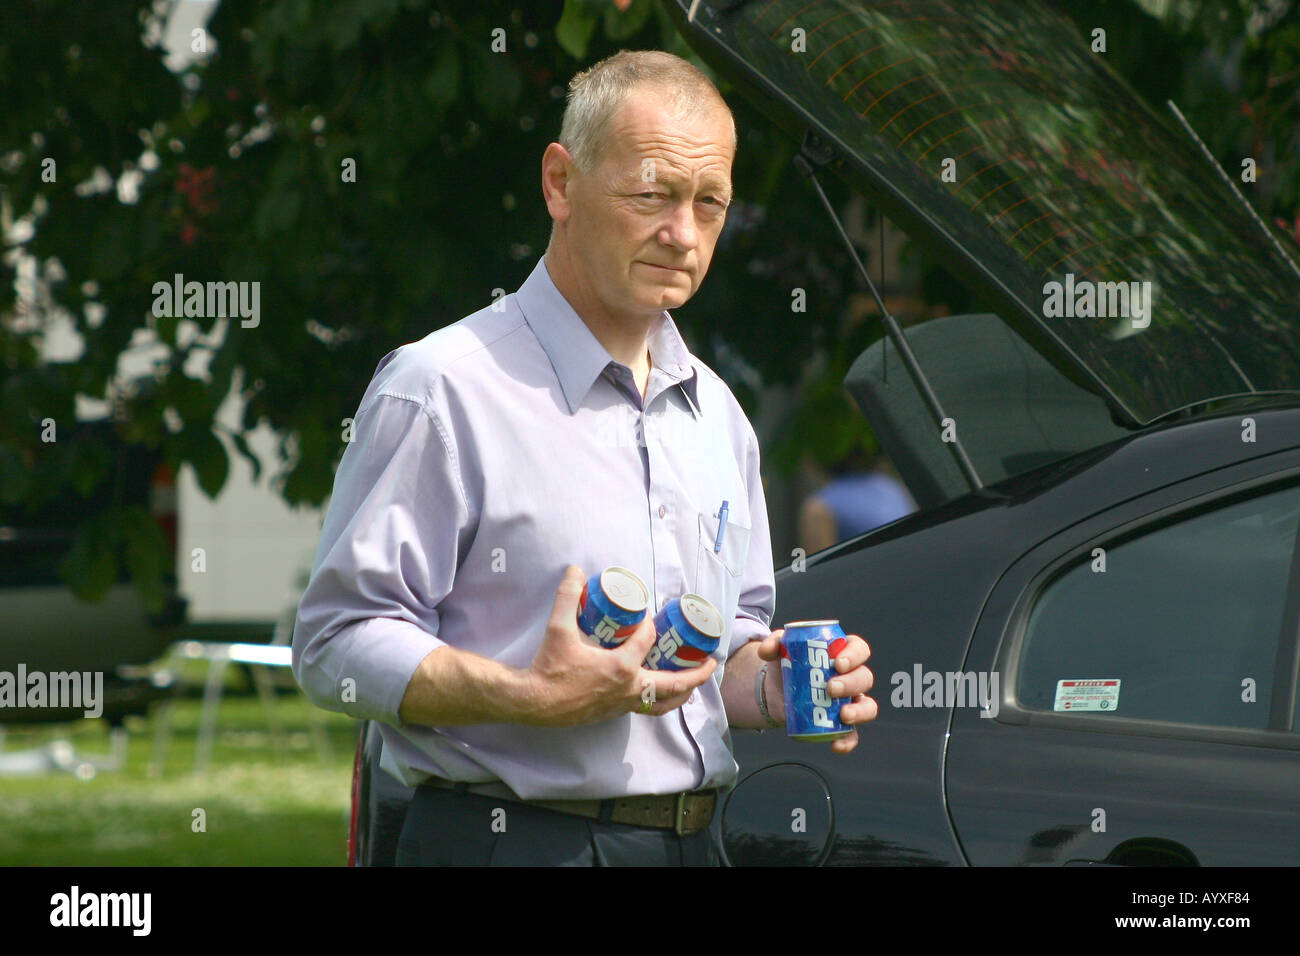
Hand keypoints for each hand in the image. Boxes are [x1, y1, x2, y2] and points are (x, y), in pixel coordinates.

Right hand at [519, 565, 717, 726]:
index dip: (649, 623)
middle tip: (711, 662)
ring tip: (694, 684)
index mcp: (620, 667)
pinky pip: (646, 710)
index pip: (647, 640)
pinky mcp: (613, 713)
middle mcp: (628, 689)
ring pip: (663, 704)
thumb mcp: (557, 629)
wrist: (534, 702)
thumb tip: (575, 570)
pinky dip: (660, 702)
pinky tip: (659, 694)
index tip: (647, 613)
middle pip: (674, 684)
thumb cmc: (549, 668)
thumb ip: (566, 597)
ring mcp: (622, 705)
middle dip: (697, 674)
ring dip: (683, 693)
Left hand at [756, 628, 876, 753]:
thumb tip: (766, 650)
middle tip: (831, 688)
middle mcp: (851, 677)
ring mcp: (849, 701)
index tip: (838, 662)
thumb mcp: (780, 648)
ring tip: (844, 714)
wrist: (776, 690)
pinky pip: (852, 734)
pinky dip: (848, 741)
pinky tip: (836, 744)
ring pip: (867, 706)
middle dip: (851, 683)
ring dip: (860, 711)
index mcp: (842, 653)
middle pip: (864, 677)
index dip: (855, 655)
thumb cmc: (787, 663)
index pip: (859, 649)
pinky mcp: (840, 723)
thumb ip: (773, 643)